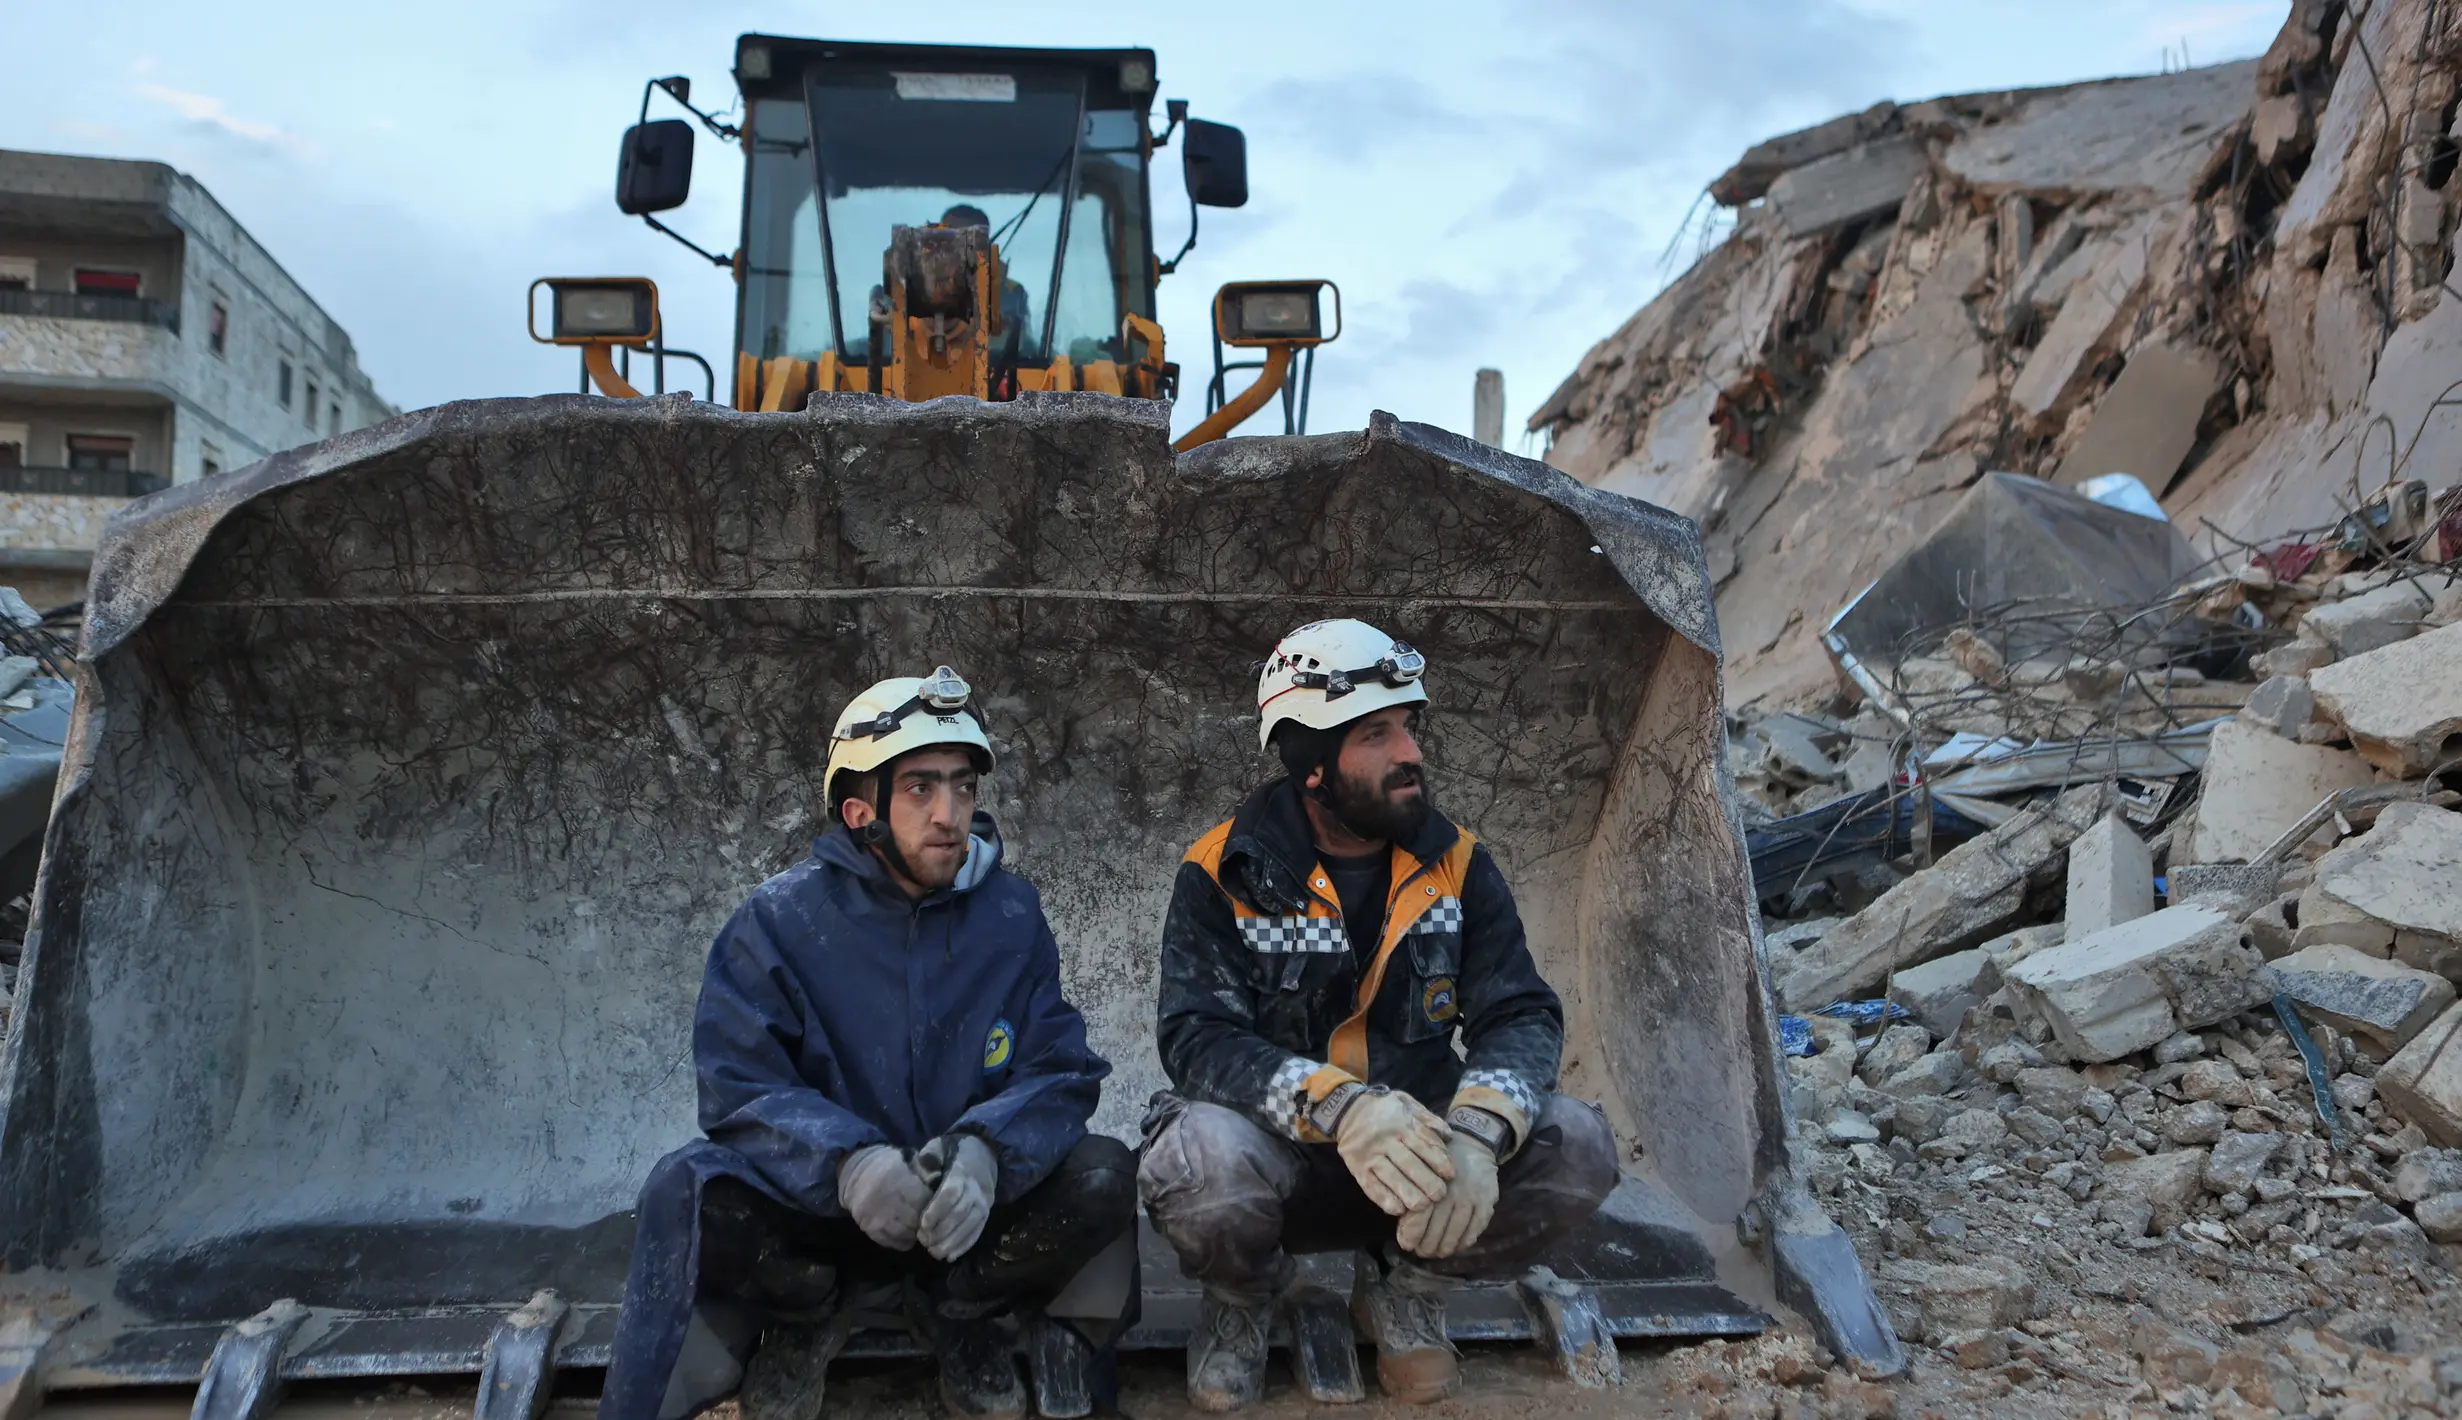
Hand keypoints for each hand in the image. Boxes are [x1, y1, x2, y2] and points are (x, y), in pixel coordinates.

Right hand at [839, 1144, 929, 1250]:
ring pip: (904, 1233)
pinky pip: (890, 1242)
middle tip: (931, 1220)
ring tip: (920, 1228)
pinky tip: (908, 1235)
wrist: (855, 1174)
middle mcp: (886, 1200)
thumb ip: (923, 1171)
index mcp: (897, 1180)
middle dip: (925, 1221)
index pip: (922, 1200)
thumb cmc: (887, 1166)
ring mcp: (875, 1217)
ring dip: (915, 1232)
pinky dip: (902, 1241)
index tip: (937, 1205)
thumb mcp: (906, 1160)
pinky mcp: (868, 1229)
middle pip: (915, 1219)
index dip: (932, 1204)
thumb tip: (939, 1180)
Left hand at [916, 1133, 997, 1261]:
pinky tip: (951, 1257)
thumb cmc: (955, 1150)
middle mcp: (976, 1188)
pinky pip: (978, 1231)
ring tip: (934, 1252)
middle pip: (960, 1213)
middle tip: (924, 1242)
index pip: (951, 1193)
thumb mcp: (940, 1146)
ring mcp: (984, 1202)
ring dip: (952, 1242)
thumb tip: (920, 1167)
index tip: (922, 1225)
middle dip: (942, 1231)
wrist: (987, 1151)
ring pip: (970, 1225)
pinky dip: (965, 1245)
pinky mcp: (987, 1212)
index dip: (937, 1211)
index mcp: (962, 1171)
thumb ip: (929, 1157)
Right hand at [1333, 1089, 1454, 1214]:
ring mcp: (1370, 1155)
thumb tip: (1449, 1136)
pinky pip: (1370, 1185)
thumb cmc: (1385, 1109)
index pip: (1423, 1145)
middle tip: (1439, 1195)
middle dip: (1426, 1181)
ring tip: (1422, 1207)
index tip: (1450, 1175)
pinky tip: (1397, 1210)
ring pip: (1390, 1177)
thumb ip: (1427, 1119)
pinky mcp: (1357, 1168)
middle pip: (1408, 1164)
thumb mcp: (1407, 1103)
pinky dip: (1383, 1199)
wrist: (1348, 1108)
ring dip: (1407, 1193)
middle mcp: (1385, 1141)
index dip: (1438, 1161)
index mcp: (1401, 1125)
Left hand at [1396, 1132, 1498, 1258]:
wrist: (1472, 1143)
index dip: (1412, 1236)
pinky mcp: (1487, 1203)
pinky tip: (1457, 1246)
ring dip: (1445, 1248)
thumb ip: (1413, 1195)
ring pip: (1456, 1233)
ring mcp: (1471, 1199)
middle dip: (1427, 1246)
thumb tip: (1404, 1228)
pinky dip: (1464, 1242)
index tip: (1407, 1245)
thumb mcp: (1421, 1169)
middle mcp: (1451, 1193)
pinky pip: (1475, 1229)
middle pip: (1437, 1230)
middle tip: (1422, 1252)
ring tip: (1437, 1253)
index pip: (1419, 1218)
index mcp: (1431, 1183)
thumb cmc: (1439, 1159)